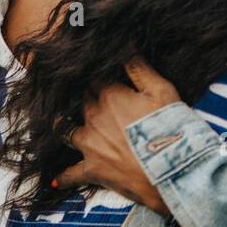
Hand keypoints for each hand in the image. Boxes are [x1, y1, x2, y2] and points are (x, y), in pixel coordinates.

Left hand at [57, 59, 179, 214]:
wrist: (170, 167)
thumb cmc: (170, 126)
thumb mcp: (161, 90)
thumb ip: (140, 68)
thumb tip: (126, 46)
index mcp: (110, 95)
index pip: (95, 78)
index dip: (98, 76)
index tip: (98, 74)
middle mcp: (94, 117)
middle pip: (81, 101)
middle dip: (83, 97)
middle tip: (86, 95)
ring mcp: (90, 144)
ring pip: (67, 131)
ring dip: (66, 126)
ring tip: (63, 124)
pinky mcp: (92, 170)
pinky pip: (72, 174)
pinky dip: (65, 177)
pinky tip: (56, 180)